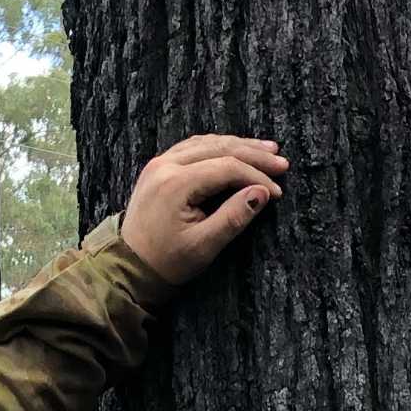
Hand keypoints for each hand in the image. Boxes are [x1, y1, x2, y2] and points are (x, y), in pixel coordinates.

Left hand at [118, 133, 286, 285]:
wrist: (130, 267)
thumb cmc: (166, 262)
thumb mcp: (204, 246)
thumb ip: (233, 218)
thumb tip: (262, 193)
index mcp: (175, 183)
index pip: (227, 168)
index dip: (256, 177)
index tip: (277, 191)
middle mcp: (165, 165)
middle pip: (219, 148)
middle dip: (253, 154)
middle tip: (281, 162)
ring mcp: (160, 163)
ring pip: (207, 143)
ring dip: (238, 145)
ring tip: (266, 150)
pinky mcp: (159, 167)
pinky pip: (193, 147)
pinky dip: (218, 146)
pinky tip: (236, 149)